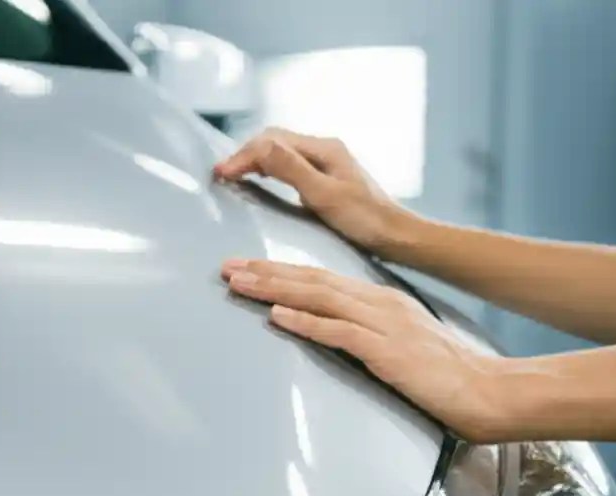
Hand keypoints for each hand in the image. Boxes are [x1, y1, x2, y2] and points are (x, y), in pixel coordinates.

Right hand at [213, 128, 412, 255]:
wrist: (395, 235)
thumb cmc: (363, 219)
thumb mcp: (323, 195)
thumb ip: (290, 168)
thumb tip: (257, 145)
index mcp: (323, 148)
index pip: (272, 141)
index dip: (243, 155)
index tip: (220, 174)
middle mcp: (324, 148)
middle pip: (275, 140)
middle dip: (246, 153)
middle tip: (222, 174)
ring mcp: (326, 162)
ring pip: (281, 150)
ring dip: (256, 159)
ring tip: (234, 175)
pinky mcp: (327, 177)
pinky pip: (290, 164)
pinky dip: (269, 168)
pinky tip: (262, 180)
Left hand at [222, 259, 531, 442]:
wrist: (487, 390)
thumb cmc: (448, 377)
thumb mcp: (403, 347)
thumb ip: (370, 338)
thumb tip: (337, 339)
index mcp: (383, 301)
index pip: (324, 279)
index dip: (283, 272)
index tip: (248, 267)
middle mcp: (380, 304)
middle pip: (313, 280)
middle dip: (267, 272)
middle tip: (227, 265)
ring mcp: (384, 324)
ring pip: (320, 298)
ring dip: (275, 289)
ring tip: (239, 283)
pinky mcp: (388, 351)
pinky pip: (339, 332)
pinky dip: (306, 322)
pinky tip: (278, 317)